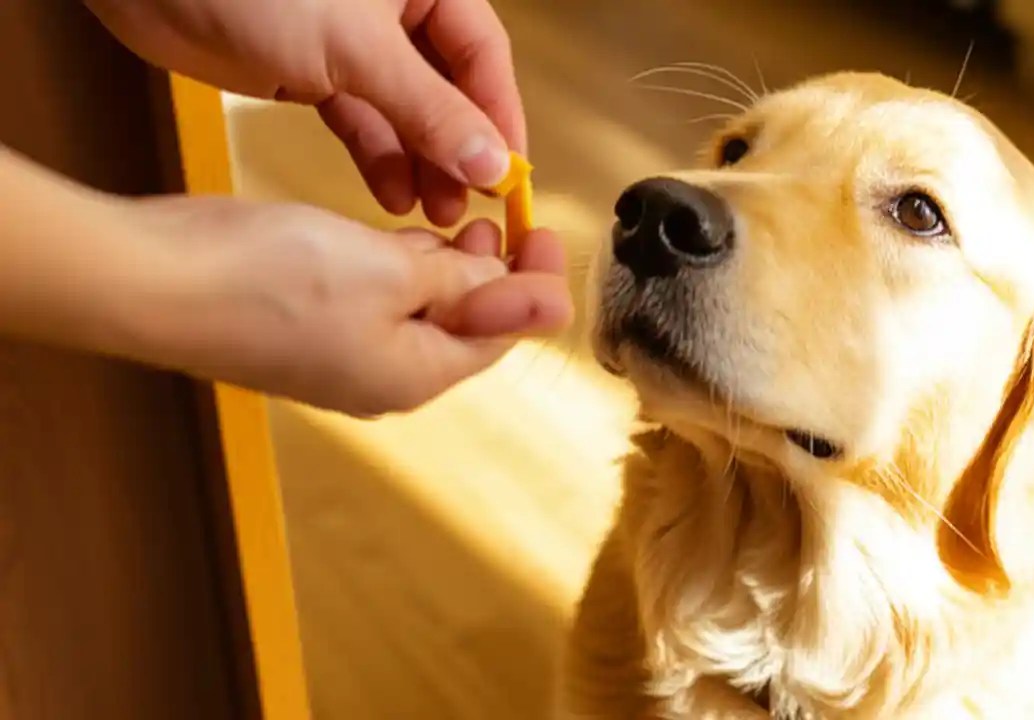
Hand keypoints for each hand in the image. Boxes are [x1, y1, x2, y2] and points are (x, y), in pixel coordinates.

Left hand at [86, 0, 522, 223]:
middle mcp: (396, 11)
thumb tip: (491, 164)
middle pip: (448, 89)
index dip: (500, 119)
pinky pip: (361, 119)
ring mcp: (353, 42)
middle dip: (457, 150)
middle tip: (468, 205)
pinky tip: (391, 194)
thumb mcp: (358, 50)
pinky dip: (376, 156)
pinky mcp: (313, 70)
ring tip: (432, 211)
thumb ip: (430, 110)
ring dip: (420, 162)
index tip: (508, 178)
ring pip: (405, 111)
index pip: (484, 57)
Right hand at [119, 196, 570, 415]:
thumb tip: (547, 306)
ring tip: (453, 226)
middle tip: (497, 222)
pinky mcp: (303, 333)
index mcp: (412, 378)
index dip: (529, 286)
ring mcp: (337, 361)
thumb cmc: (271, 278)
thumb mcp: (390, 273)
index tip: (543, 232)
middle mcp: (380, 382)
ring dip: (442, 271)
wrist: (153, 282)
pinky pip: (371, 307)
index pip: (499, 337)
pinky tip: (395, 240)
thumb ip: (469, 290)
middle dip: (487, 277)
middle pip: (460, 330)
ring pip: (415, 315)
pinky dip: (395, 273)